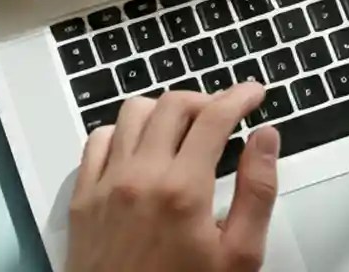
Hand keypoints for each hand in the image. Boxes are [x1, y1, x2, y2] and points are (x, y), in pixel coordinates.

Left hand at [66, 83, 280, 271]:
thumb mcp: (239, 255)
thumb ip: (257, 191)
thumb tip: (266, 139)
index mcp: (183, 190)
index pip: (214, 116)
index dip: (239, 95)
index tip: (254, 93)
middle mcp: (140, 177)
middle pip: (174, 104)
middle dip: (207, 99)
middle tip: (226, 113)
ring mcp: (105, 185)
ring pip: (133, 112)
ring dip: (165, 110)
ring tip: (185, 128)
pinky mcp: (82, 198)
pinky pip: (98, 140)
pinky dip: (123, 132)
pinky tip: (141, 148)